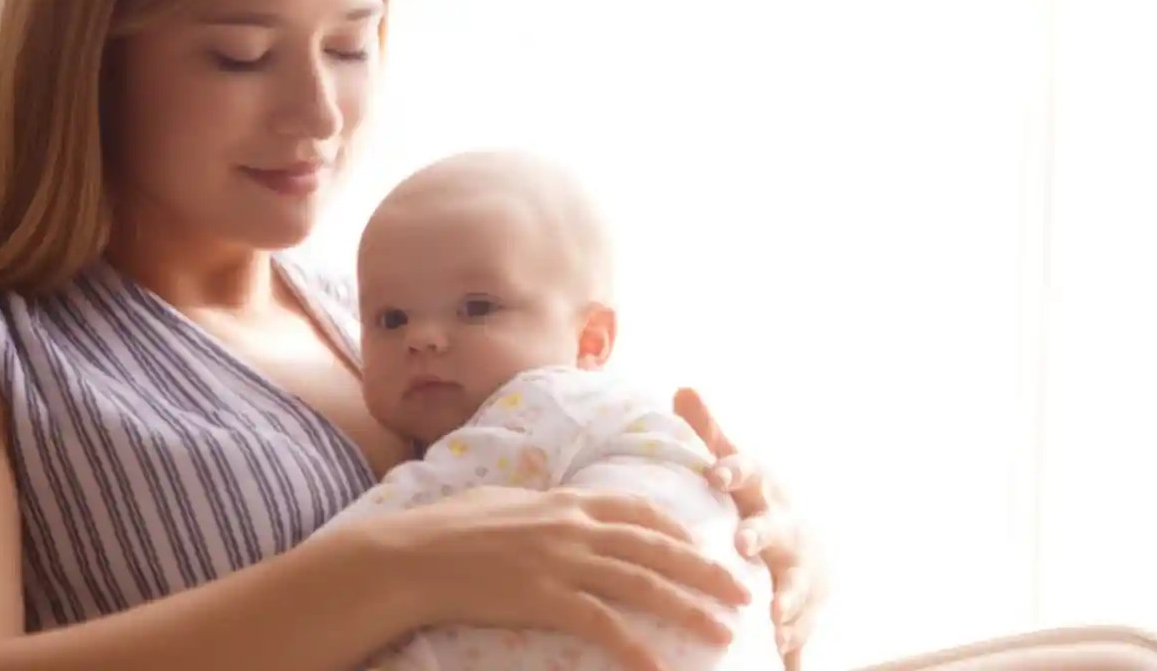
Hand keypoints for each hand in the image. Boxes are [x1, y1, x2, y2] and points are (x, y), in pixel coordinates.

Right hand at [374, 485, 753, 670]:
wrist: (413, 556)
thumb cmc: (449, 528)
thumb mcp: (504, 502)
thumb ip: (541, 507)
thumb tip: (555, 506)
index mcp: (567, 502)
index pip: (639, 511)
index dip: (678, 531)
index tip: (706, 546)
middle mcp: (574, 527)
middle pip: (656, 548)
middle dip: (705, 570)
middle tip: (743, 590)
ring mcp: (561, 563)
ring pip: (643, 585)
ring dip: (689, 609)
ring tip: (725, 631)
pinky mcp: (544, 599)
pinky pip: (602, 626)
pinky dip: (635, 647)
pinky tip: (660, 668)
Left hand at [674, 388, 827, 670]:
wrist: (808, 544)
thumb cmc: (756, 499)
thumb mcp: (736, 464)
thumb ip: (709, 432)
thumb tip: (683, 387)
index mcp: (762, 490)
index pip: (748, 473)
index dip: (734, 471)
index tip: (716, 474)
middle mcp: (785, 527)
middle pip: (775, 530)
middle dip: (761, 535)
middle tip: (744, 543)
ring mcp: (800, 568)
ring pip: (796, 584)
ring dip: (786, 600)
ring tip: (773, 618)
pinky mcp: (805, 608)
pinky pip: (802, 630)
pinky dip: (795, 646)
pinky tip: (783, 659)